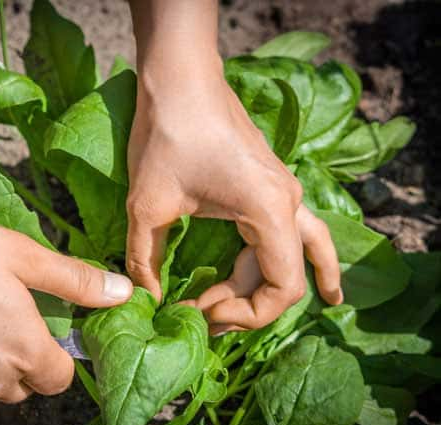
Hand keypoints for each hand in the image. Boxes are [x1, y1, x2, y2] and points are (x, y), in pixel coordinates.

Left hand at [125, 12, 340, 331]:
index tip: (202, 313)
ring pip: (299, 254)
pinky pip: (292, 231)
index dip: (247, 316)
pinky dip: (292, 259)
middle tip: (205, 318)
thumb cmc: (167, 136)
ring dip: (269, 287)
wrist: (180, 78)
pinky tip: (307, 273)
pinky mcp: (268, 182)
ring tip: (251, 314)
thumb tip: (146, 298)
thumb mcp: (147, 206)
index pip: (283, 288)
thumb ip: (145, 259)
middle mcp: (288, 203)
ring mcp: (283, 191)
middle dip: (248, 306)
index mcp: (270, 212)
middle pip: (289, 276)